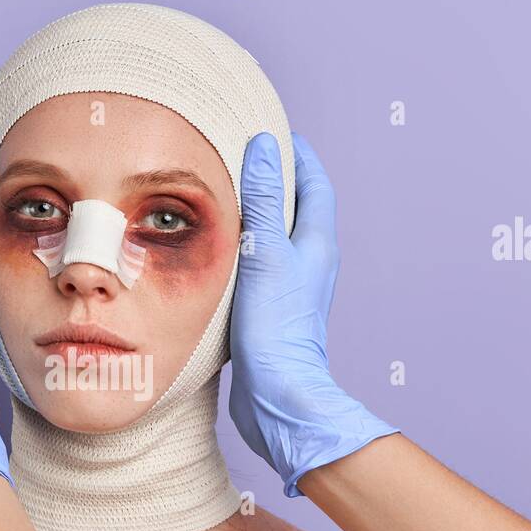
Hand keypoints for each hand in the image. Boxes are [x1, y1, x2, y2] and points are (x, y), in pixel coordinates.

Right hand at [229, 130, 398, 496]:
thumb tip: (265, 145)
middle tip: (244, 160)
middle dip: (274, 183)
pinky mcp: (270, 315)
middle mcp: (309, 265)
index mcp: (316, 244)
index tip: (277, 134)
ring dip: (254, 219)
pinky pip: (258, 270)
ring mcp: (290, 291)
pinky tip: (214, 257)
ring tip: (223, 201)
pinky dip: (241, 253)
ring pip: (275, 242)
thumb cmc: (276, 326)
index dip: (298, 157)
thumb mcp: (265, 252)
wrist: (277, 396)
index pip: (315, 185)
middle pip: (296, 210)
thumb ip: (263, 199)